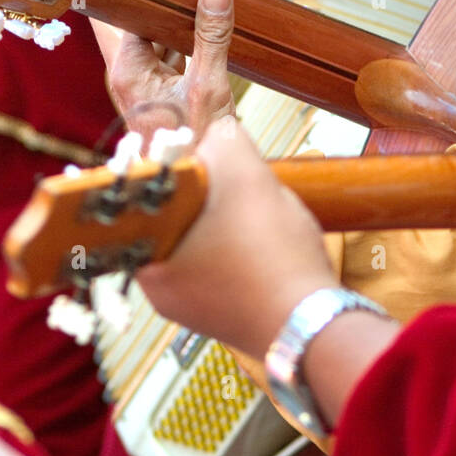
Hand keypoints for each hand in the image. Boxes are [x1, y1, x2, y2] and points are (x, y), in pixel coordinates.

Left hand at [98, 0, 234, 142]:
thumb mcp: (209, 87)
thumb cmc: (195, 146)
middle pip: (135, 14)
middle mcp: (126, 73)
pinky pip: (165, 50)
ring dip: (171, 9)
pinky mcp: (156, 91)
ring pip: (151, 31)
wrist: (195, 184)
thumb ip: (212, 37)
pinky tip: (204, 20)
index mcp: (126, 69)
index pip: (133, 5)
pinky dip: (181, 32)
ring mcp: (140, 82)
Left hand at [137, 116, 336, 358]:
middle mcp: (155, 287)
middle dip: (202, 192)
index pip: (142, 193)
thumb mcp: (246, 172)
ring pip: (195, 241)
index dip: (168, 164)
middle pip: (171, 215)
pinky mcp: (218, 317)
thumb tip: (216, 131)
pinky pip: (216, 268)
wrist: (312, 324)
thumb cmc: (270, 252)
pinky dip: (235, 249)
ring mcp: (187, 307)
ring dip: (221, 220)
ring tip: (253, 211)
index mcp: (144, 251)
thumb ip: (223, 139)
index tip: (192, 154)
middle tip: (230, 180)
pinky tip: (263, 241)